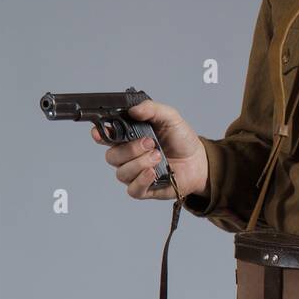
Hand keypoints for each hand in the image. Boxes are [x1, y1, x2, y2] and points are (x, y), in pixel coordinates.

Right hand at [90, 98, 208, 201]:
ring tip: (158, 156)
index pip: (106, 137)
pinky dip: (141, 180)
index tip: (100, 133)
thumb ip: (152, 109)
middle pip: (112, 156)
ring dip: (140, 163)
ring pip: (122, 173)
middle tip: (150, 143)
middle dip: (130, 149)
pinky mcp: (144, 189)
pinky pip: (133, 189)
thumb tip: (134, 109)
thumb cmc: (181, 140)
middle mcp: (128, 156)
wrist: (198, 161)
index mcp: (129, 137)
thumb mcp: (170, 117)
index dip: (99, 135)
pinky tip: (153, 172)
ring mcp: (135, 173)